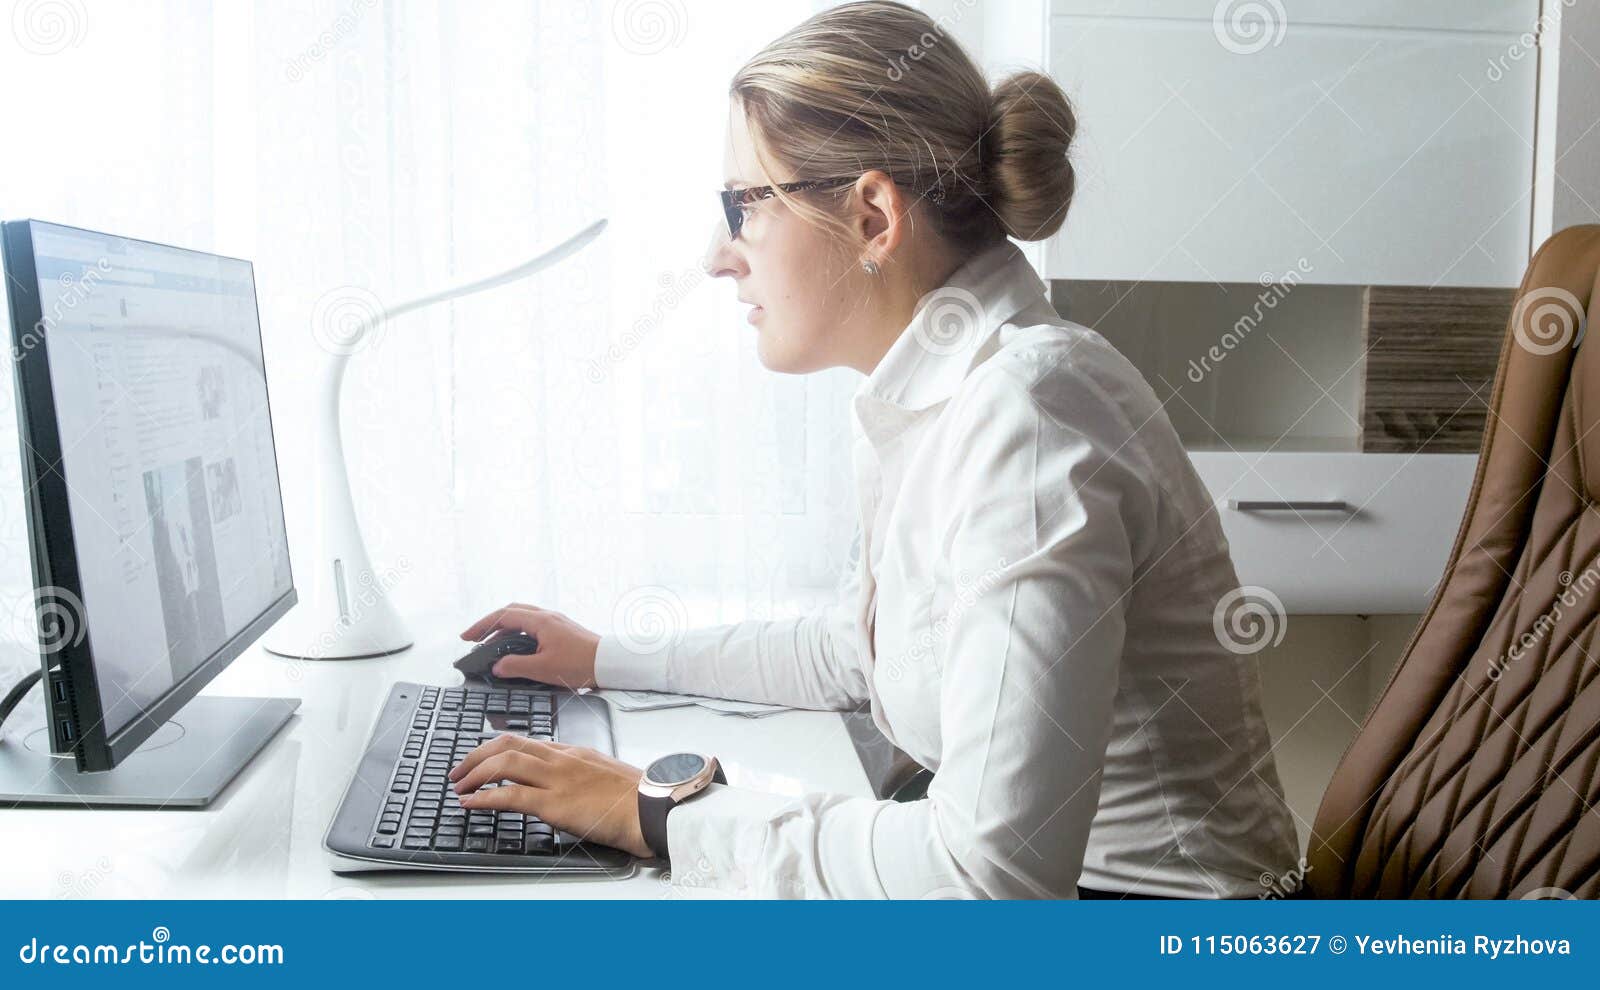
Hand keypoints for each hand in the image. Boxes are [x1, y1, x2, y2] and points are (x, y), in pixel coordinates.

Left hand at [449, 735, 651, 858]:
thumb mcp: (607, 776)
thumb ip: (583, 775)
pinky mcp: (556, 803)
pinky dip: (484, 798)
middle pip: (508, 745)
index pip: (527, 741)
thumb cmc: (640, 797)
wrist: (656, 808)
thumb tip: (568, 786)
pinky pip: (510, 795)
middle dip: (476, 755)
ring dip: (474, 774)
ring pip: (504, 763)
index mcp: (574, 752)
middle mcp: (563, 759)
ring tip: (459, 786)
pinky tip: (471, 804)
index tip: (481, 758)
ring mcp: (558, 779)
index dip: (496, 748)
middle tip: (460, 770)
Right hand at [460, 604, 599, 689]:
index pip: (503, 616)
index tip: (467, 636)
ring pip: (523, 618)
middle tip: (475, 637)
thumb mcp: (543, 669)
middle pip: (511, 612)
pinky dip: (518, 633)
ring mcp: (556, 621)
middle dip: (490, 624)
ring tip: (491, 645)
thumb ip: (516, 666)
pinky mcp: (562, 630)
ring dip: (504, 629)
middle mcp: (548, 616)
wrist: (610, 663)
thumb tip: (497, 666)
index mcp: (540, 621)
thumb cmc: (581, 664)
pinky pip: (533, 626)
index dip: (482, 625)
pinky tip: (516, 647)